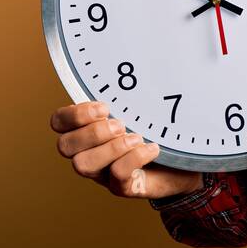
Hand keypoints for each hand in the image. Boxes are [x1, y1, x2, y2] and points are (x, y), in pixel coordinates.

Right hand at [50, 101, 205, 199]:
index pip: (58, 122)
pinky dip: (134, 159)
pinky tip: (153, 149)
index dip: (73, 115)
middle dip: (91, 132)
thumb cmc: (161, 128)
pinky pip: (117, 177)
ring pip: (83, 165)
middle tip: (120, 124)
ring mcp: (104, 173)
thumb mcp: (145, 105)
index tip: (103, 106)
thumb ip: (132, 91)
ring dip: (110, 148)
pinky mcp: (124, 187)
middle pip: (64, 146)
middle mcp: (90, 151)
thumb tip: (141, 61)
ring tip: (138, 137)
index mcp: (89, 128)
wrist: (188, 160)